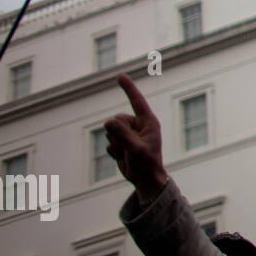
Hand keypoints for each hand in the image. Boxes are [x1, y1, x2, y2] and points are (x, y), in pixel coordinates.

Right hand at [104, 74, 168, 204]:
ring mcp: (129, 134)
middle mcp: (138, 125)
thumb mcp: (135, 148)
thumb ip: (122, 134)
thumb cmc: (146, 163)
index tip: (119, 75)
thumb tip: (107, 121)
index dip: (128, 88)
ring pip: (110, 130)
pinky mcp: (121, 142)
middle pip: (116, 119)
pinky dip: (113, 151)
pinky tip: (123, 157)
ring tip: (127, 153)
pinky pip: (108, 142)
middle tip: (129, 146)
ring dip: (115, 143)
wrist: (144, 179)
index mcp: (148, 122)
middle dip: (117, 132)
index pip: (136, 101)